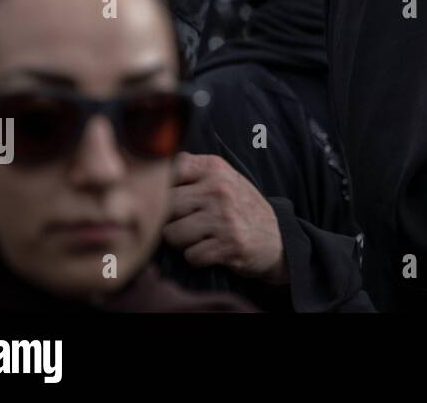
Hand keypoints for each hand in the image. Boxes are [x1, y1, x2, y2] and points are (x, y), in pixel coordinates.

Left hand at [163, 152, 288, 284]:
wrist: (278, 238)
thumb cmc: (241, 208)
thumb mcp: (223, 178)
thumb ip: (192, 171)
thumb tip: (149, 171)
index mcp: (214, 169)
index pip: (168, 171)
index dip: (161, 189)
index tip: (171, 200)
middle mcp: (219, 189)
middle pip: (164, 207)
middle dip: (169, 221)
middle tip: (186, 224)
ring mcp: (224, 217)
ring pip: (172, 234)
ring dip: (181, 243)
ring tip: (199, 238)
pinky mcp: (229, 245)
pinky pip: (190, 256)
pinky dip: (197, 258)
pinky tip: (211, 250)